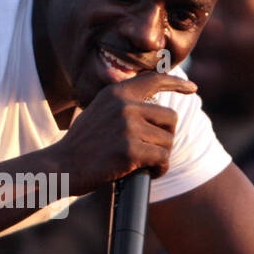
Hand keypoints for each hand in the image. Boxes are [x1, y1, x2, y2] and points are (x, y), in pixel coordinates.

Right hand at [47, 72, 195, 195]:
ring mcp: (127, 127)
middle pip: (170, 117)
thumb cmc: (81, 145)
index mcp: (116, 93)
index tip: (192, 88)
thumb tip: (153, 108)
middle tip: (151, 150)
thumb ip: (122, 105)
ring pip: (167, 141)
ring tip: (145, 164)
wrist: (61, 166)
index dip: (176, 83)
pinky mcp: (130, 150)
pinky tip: (148, 173)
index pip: (153, 79)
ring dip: (160, 156)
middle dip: (165, 137)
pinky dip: (159, 169)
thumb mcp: (99, 112)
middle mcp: (124, 106)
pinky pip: (162, 159)